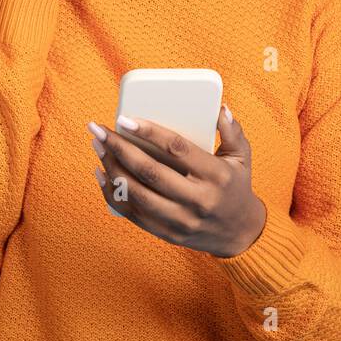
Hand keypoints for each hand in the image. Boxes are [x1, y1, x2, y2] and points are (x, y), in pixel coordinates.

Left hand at [87, 105, 267, 258]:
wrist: (241, 234)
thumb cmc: (237, 187)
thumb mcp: (242, 157)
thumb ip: (232, 130)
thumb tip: (218, 107)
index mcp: (216, 175)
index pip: (177, 149)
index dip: (149, 133)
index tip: (125, 119)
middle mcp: (198, 199)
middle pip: (150, 172)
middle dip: (119, 148)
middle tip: (99, 130)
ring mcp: (181, 220)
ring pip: (137, 194)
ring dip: (111, 169)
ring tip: (98, 147)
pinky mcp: (167, 234)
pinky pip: (133, 214)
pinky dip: (113, 194)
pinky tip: (102, 174)